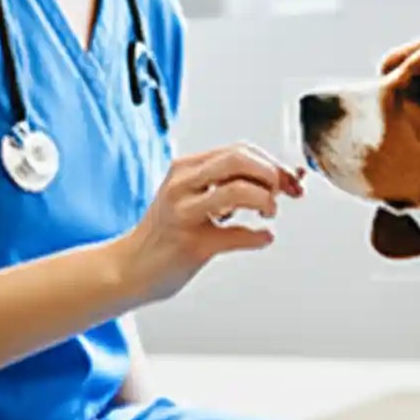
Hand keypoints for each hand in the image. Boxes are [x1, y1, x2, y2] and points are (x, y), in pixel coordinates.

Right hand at [112, 142, 304, 303]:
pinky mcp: (190, 245)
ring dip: (265, 200)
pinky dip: (258, 237)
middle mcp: (182, 185)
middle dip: (271, 174)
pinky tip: (263, 238)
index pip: (239, 151)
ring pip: (237, 191)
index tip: (290, 180)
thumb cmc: (167, 234)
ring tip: (267, 213)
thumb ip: (232, 185)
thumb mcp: (195, 198)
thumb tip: (287, 178)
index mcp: (185, 169)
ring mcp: (185, 214)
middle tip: (282, 193)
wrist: (129, 268)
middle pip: (239, 159)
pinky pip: (235, 236)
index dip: (272, 163)